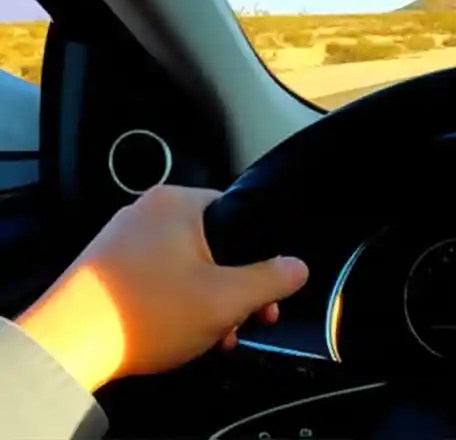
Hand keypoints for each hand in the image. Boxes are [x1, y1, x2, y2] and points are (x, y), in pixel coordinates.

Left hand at [17, 185, 308, 390]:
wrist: (67, 344)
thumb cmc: (149, 311)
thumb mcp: (228, 299)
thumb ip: (272, 279)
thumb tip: (297, 267)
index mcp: (178, 201)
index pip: (239, 215)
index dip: (261, 256)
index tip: (269, 292)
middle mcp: (147, 210)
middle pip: (214, 245)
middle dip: (234, 287)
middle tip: (245, 320)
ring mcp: (121, 238)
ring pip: (186, 265)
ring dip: (208, 300)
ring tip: (213, 334)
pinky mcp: (105, 267)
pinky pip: (156, 277)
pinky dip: (175, 301)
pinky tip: (181, 332)